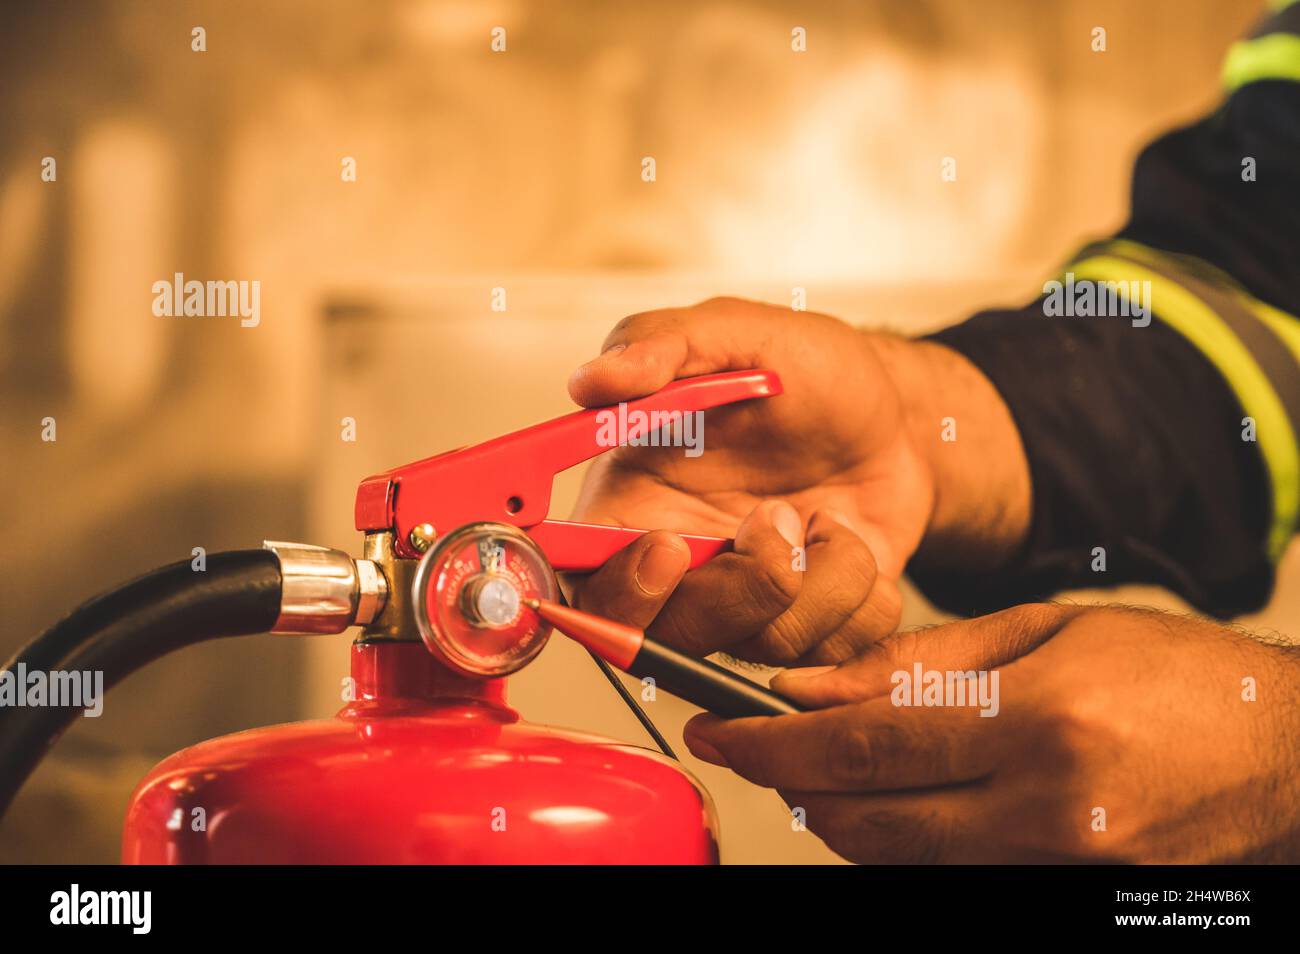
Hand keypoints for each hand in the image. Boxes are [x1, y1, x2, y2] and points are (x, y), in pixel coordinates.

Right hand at [564, 297, 1029, 664]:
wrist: (893, 413)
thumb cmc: (806, 371)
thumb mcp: (736, 334)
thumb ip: (659, 344)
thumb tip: (590, 381)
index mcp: (634, 505)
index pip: (583, 583)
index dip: (617, 590)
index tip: (670, 548)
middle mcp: (683, 569)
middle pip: (672, 638)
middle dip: (741, 588)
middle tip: (780, 518)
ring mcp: (746, 606)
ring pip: (766, 649)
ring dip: (821, 578)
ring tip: (828, 516)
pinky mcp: (810, 627)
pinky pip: (835, 652)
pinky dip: (862, 599)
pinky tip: (855, 543)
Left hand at [683, 604, 1299, 862]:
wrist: (1284, 754)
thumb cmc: (1173, 673)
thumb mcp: (1042, 632)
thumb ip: (917, 664)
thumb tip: (809, 685)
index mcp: (1037, 724)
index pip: (863, 745)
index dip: (772, 744)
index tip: (718, 732)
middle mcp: (1046, 809)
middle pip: (864, 821)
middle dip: (789, 786)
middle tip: (752, 746)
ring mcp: (1059, 865)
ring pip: (895, 860)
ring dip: (839, 814)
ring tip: (824, 761)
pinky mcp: (1067, 894)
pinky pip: (947, 876)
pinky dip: (901, 841)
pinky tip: (899, 796)